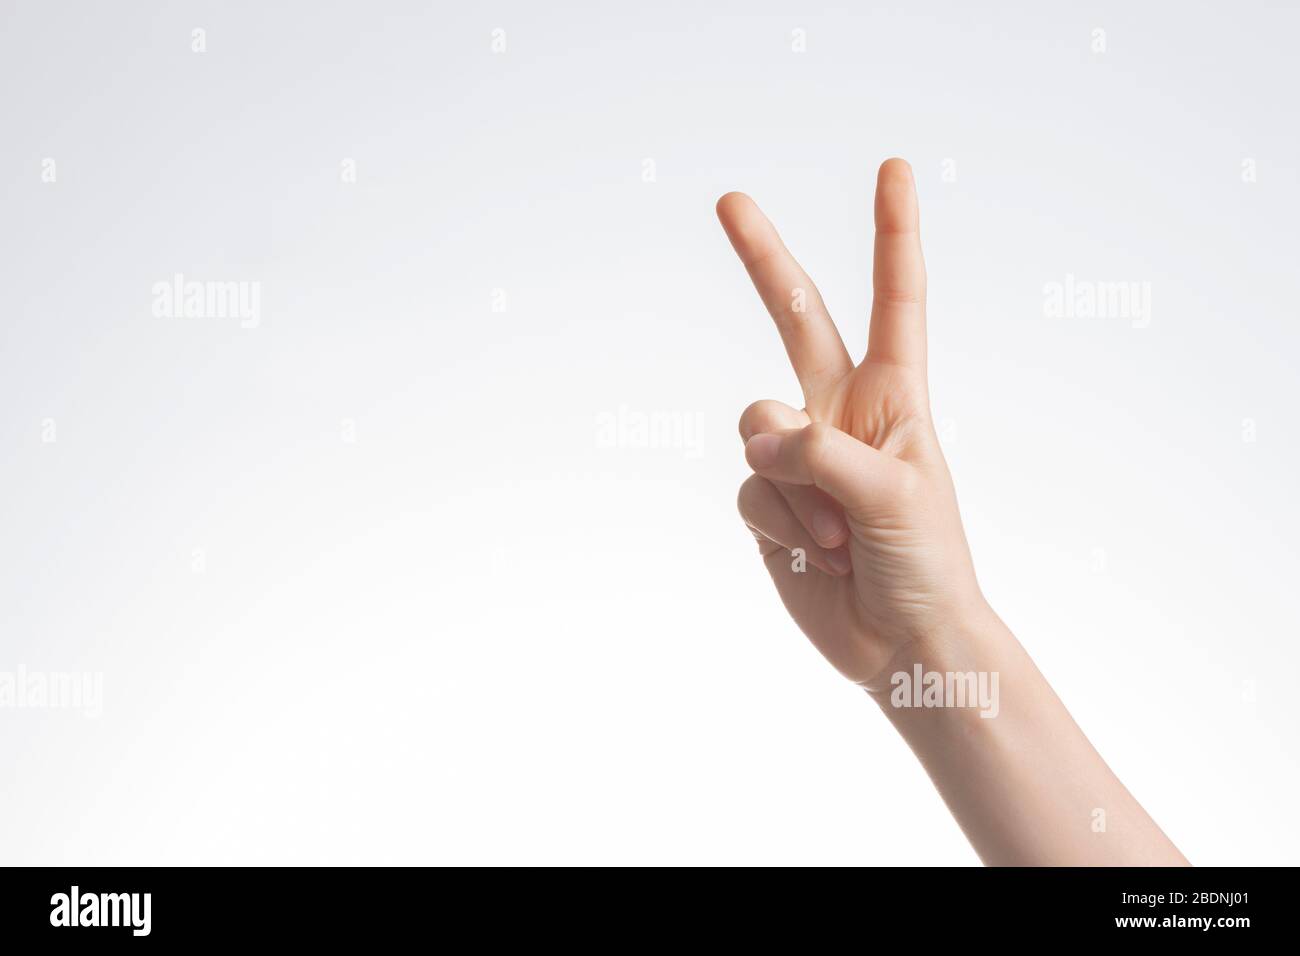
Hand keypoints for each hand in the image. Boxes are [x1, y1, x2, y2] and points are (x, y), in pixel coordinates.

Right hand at [721, 159, 987, 685]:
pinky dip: (780, 522)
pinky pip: (747, 489)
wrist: (901, 643)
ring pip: (757, 430)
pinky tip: (815, 553)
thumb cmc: (927, 563)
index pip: (896, 302)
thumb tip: (757, 436)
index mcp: (895, 398)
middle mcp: (840, 414)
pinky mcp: (768, 501)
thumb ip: (824, 453)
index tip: (893, 170)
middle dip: (765, 260)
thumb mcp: (895, 497)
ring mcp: (799, 458)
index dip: (893, 235)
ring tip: (841, 534)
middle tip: (729, 199)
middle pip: (795, 321)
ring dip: (796, 487)